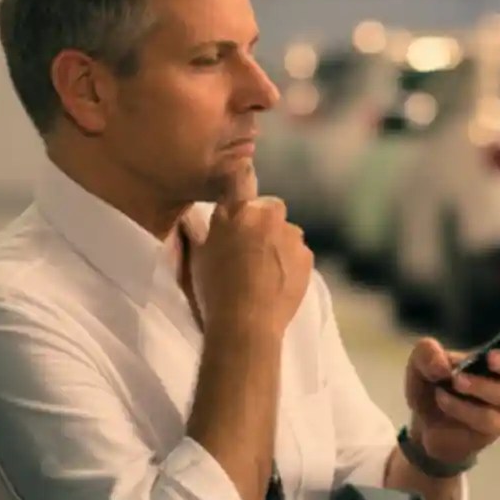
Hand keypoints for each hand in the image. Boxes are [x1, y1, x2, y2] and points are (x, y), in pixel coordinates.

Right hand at [194, 162, 311, 336]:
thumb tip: (192, 217)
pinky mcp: (307, 257)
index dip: (241, 179)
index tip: (239, 187)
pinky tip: (277, 282)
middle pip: (268, 208)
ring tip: (263, 271)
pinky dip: (290, 262)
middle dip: (261, 222)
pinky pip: (298, 252)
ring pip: (286, 232)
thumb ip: (198, 230)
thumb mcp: (196, 255)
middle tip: (247, 248)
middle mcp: (269, 216)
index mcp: (238, 211)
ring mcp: (292, 236)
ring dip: (277, 243)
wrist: (246, 324)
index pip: (242, 175)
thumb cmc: (213, 289)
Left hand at [404, 328, 499, 465]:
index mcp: (498, 357)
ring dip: (479, 386)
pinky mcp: (494, 428)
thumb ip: (427, 354)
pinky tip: (444, 400)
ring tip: (453, 382)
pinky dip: (463, 407)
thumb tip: (443, 366)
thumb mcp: (420, 363)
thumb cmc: (432, 385)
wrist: (424, 424)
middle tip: (490, 358)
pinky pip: (487, 418)